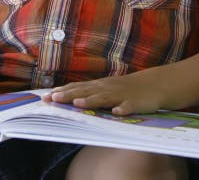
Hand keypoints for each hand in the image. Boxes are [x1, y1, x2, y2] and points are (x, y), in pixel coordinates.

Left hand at [41, 72, 161, 115]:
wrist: (153, 85)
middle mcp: (107, 88)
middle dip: (69, 95)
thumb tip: (66, 98)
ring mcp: (120, 95)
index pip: (77, 88)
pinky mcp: (135, 103)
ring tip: (78, 104)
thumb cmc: (125, 89)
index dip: (61, 92)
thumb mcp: (105, 89)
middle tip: (54, 99)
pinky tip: (117, 112)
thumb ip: (88, 93)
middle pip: (86, 92)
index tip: (45, 97)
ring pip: (104, 98)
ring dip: (91, 101)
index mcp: (98, 86)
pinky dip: (123, 109)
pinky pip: (128, 107)